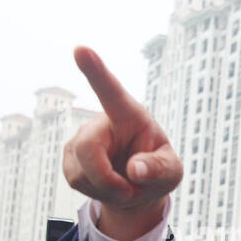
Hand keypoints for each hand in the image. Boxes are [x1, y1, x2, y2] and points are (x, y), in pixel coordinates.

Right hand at [66, 46, 182, 240]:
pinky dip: (95, 192)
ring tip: (122, 184)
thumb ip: (159, 169)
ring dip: (104, 189)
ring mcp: (82, 137)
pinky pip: (75, 180)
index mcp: (129, 114)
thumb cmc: (158, 171)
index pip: (111, 91)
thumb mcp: (171, 173)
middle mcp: (102, 121)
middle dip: (105, 179)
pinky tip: (107, 185)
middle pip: (88, 148)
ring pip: (81, 171)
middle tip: (128, 191)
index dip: (95, 70)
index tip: (80, 49)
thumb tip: (134, 169)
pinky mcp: (69, 156)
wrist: (137, 186)